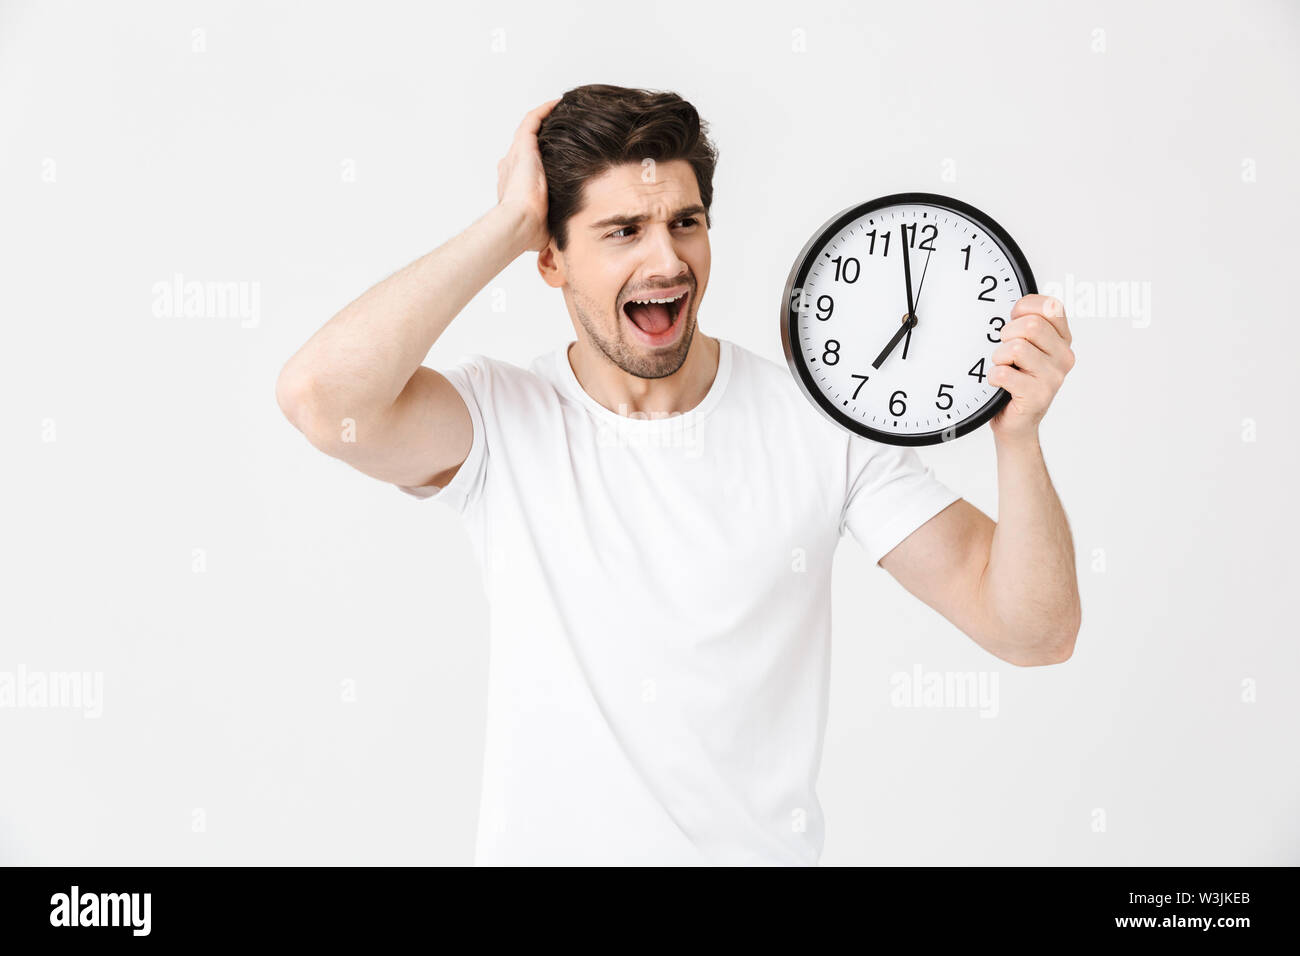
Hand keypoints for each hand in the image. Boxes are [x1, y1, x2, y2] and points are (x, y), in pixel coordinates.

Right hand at [496, 97, 560, 252]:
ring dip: (543, 120)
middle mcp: (511, 167)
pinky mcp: (523, 146)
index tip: (551, 160)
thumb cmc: (528, 231)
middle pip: (525, 149)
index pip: (523, 170)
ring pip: (528, 131)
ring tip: (560, 112)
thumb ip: (548, 228)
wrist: (518, 223)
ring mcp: (516, 155)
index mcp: (513, 186)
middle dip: (540, 141)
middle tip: (559, 133)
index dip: (536, 164)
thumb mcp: (541, 230)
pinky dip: (544, 110)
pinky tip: (558, 103)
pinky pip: (532, 120)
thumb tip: (558, 245)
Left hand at [988, 294, 1075, 442]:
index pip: (1050, 306)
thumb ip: (1027, 324)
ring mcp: (1053, 377)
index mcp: (1063, 339)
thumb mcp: (1025, 347)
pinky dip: (993, 376)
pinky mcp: (1037, 396)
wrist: (1015, 422)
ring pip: (1016, 348)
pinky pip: (1004, 374)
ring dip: (999, 357)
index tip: (1013, 320)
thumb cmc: (1015, 380)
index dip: (1024, 308)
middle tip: (1004, 350)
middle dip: (1007, 334)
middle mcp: (1064, 357)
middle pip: (1032, 325)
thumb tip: (1017, 306)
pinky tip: (998, 383)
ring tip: (1002, 367)